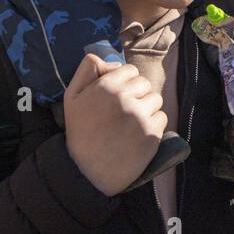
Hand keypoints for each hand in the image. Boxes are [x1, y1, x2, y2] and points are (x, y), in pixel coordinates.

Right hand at [63, 54, 165, 196]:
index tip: (118, 95)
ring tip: (133, 121)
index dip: (125, 81)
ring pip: (156, 99)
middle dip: (137, 93)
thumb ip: (87, 70)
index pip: (130, 70)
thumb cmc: (80, 132)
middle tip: (125, 109)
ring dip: (147, 107)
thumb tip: (113, 62)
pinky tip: (139, 133)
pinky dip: (154, 124)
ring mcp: (140, 117)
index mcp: (106, 86)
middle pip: (145, 83)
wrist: (88, 172)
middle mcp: (125, 98)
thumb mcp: (71, 96)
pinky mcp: (152, 135)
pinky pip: (162, 118)